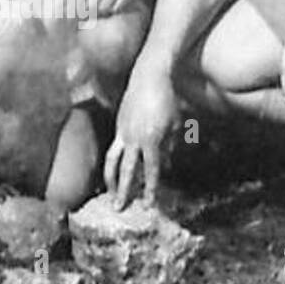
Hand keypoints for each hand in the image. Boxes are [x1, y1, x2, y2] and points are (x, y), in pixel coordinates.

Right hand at [103, 61, 179, 208]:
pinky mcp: (118, 124)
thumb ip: (170, 146)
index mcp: (152, 140)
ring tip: (109, 193)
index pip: (151, 171)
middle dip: (122, 190)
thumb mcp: (175, 125)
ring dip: (110, 179)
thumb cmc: (167, 99)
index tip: (148, 205)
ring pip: (112, 160)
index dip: (149, 189)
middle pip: (125, 170)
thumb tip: (165, 164)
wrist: (149, 76)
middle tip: (118, 208)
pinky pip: (114, 147)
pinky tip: (114, 170)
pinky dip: (114, 161)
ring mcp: (123, 131)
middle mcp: (134, 138)